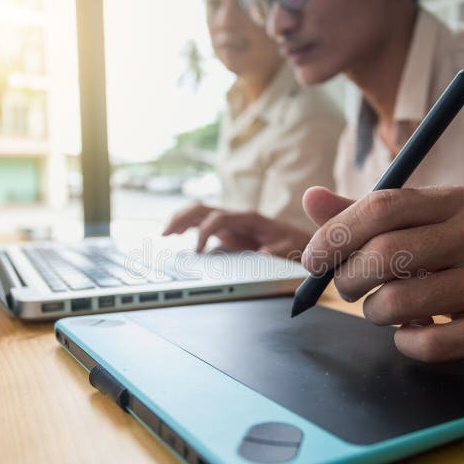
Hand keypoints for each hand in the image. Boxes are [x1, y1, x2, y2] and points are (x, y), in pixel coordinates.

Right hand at [162, 203, 311, 259]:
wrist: (298, 239)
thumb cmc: (293, 242)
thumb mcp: (289, 247)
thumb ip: (275, 250)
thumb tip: (260, 254)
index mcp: (249, 218)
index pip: (219, 218)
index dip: (204, 231)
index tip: (196, 250)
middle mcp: (236, 216)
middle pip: (202, 209)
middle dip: (182, 218)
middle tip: (166, 234)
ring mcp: (229, 222)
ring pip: (198, 213)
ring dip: (179, 220)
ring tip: (165, 234)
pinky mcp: (226, 230)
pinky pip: (201, 224)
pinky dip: (186, 227)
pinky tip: (175, 236)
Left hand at [301, 186, 463, 361]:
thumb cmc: (457, 262)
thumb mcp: (420, 229)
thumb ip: (365, 216)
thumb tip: (311, 198)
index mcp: (460, 200)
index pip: (384, 206)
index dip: (336, 234)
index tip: (311, 260)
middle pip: (386, 253)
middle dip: (348, 278)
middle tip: (346, 290)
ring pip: (400, 302)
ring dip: (375, 313)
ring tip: (385, 310)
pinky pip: (427, 343)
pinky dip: (404, 342)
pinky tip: (412, 332)